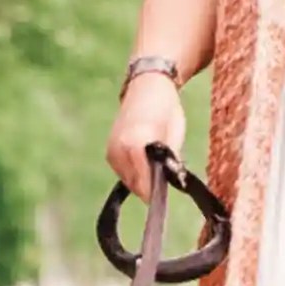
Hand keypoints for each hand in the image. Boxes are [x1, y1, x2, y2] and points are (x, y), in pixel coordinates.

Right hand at [106, 73, 185, 201]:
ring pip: (128, 181)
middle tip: (164, 181)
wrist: (146, 87)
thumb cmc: (166, 108)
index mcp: (137, 142)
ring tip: (155, 168)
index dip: (155, 193)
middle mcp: (120, 148)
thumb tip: (173, 182)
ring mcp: (112, 150)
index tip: (164, 199)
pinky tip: (144, 162)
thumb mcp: (175, 133)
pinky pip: (122, 173)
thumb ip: (171, 160)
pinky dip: (133, 173)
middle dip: (150, 187)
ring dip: (142, 181)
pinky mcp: (109, 152)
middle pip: (136, 184)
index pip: (144, 181)